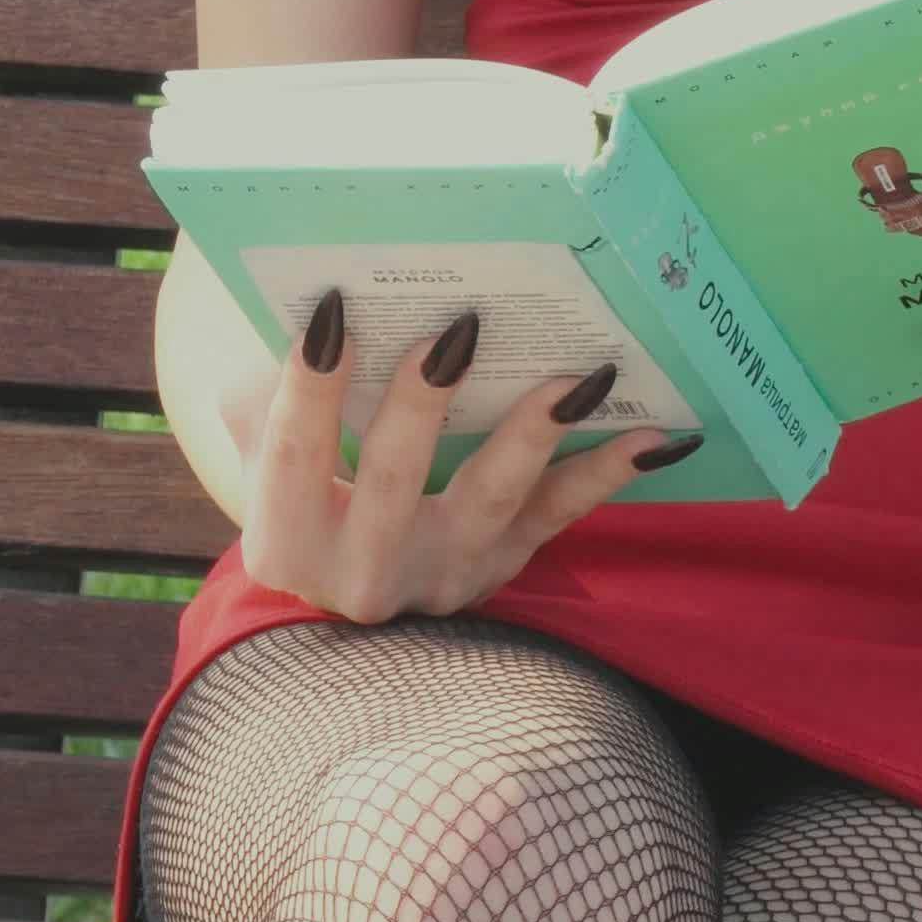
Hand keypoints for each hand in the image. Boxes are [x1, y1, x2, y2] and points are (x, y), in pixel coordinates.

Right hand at [218, 305, 693, 620]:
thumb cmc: (302, 502)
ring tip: (579, 378)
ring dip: (536, 433)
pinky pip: (560, 514)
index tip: (335, 309)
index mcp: (288, 538)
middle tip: (457, 330)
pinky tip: (659, 436)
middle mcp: (363, 572)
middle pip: (390, 481)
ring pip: (492, 500)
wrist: (344, 612)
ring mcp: (442, 574)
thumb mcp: (262, 463)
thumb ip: (265, 401)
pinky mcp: (503, 565)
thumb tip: (320, 317)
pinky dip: (610, 472)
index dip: (309, 386)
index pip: (292, 454)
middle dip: (423, 404)